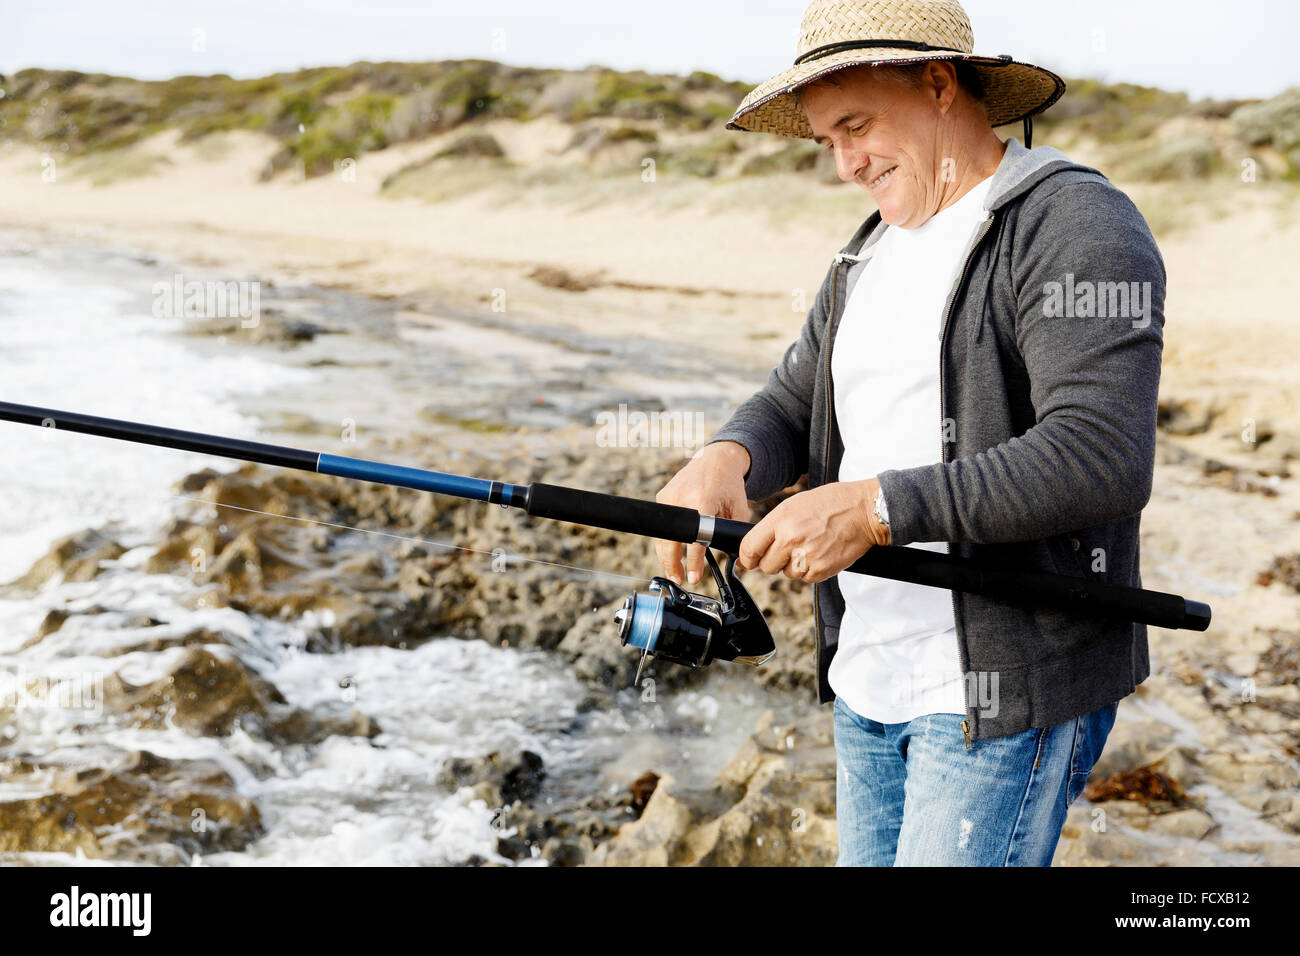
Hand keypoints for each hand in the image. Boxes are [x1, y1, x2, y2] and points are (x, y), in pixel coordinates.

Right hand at [654, 441, 750, 585]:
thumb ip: (734, 533)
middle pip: (669, 540)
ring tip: (674, 572)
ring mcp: (668, 496)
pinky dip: (665, 541)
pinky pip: (662, 525)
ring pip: (662, 535)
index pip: (694, 540)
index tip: (694, 577)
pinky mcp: (662, 496)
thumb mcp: (738, 509)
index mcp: (702, 501)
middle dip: (672, 564)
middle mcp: (681, 498)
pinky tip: (671, 554)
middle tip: (679, 580)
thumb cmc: (729, 484)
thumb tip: (737, 561)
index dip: (693, 562)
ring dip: (666, 556)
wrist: (716, 459)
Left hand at [735, 478, 889, 583]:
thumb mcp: (795, 505)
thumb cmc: (831, 504)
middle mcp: (790, 538)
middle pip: (767, 566)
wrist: (864, 511)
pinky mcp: (821, 569)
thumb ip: (774, 526)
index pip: (750, 548)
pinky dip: (812, 570)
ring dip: (795, 565)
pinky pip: (806, 578)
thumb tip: (755, 547)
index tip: (748, 561)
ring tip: (811, 546)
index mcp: (781, 519)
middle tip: (790, 550)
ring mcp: (805, 556)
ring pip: (787, 573)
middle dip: (774, 561)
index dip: (747, 558)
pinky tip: (821, 553)